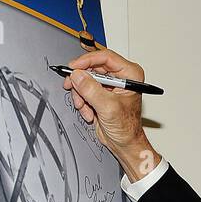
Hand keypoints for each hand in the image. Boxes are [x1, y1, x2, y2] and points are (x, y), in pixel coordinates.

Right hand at [63, 48, 161, 182]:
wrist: (124, 144)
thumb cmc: (127, 128)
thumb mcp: (108, 107)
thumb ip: (91, 90)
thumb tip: (78, 75)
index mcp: (129, 74)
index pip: (105, 57)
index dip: (87, 61)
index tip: (74, 67)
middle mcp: (120, 77)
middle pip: (92, 68)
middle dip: (81, 81)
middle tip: (71, 86)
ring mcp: (109, 86)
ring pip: (86, 80)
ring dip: (81, 94)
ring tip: (84, 107)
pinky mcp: (100, 94)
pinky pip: (84, 91)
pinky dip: (82, 102)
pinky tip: (89, 112)